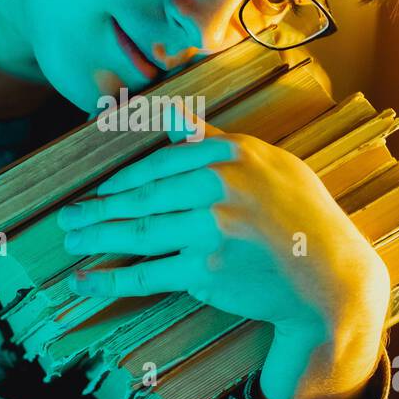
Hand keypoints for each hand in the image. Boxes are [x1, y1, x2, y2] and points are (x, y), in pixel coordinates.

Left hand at [56, 117, 389, 398]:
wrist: (330, 277)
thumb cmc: (302, 217)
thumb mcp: (270, 164)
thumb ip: (215, 142)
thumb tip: (170, 117)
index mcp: (230, 154)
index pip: (160, 164)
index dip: (123, 181)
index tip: (101, 193)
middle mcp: (216, 187)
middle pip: (141, 198)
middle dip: (97, 210)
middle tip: (68, 218)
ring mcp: (208, 229)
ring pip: (137, 233)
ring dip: (95, 238)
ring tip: (71, 240)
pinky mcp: (204, 270)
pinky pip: (147, 273)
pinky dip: (110, 279)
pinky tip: (85, 280)